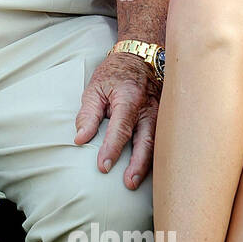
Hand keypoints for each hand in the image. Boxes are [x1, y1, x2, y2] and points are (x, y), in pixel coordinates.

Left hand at [74, 53, 160, 189]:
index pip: (120, 128)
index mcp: (129, 99)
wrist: (139, 58)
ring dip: (147, 164)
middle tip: (128, 183)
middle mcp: (148, 108)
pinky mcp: (163, 119)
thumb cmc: (114, 74)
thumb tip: (80, 139)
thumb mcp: (94, 89)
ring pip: (156, 143)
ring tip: (134, 182)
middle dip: (137, 164)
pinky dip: (153, 157)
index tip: (103, 166)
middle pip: (145, 140)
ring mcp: (159, 114)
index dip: (111, 149)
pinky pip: (160, 140)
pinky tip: (146, 171)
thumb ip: (88, 115)